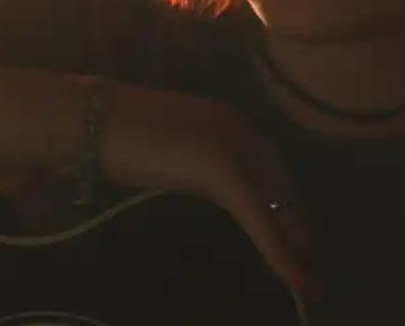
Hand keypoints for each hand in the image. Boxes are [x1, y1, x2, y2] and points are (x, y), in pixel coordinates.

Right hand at [101, 82, 316, 292]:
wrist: (88, 121)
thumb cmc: (111, 139)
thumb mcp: (164, 155)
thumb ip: (193, 167)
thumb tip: (203, 187)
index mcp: (227, 121)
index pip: (272, 171)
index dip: (288, 209)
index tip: (301, 241)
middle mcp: (239, 128)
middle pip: (284, 188)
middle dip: (301, 231)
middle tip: (316, 271)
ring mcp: (232, 144)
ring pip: (278, 204)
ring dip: (297, 246)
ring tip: (312, 283)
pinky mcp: (222, 168)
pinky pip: (257, 216)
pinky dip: (277, 248)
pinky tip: (293, 275)